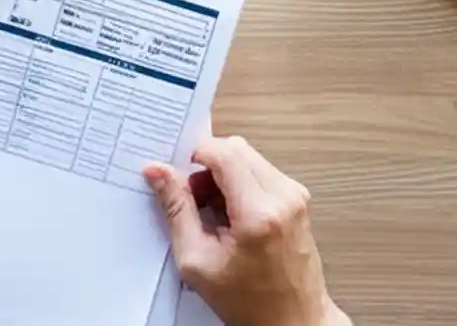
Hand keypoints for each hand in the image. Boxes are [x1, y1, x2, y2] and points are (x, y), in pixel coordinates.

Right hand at [144, 137, 349, 325]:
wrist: (293, 320)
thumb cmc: (250, 302)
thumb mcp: (197, 261)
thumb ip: (176, 210)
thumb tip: (158, 173)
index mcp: (258, 215)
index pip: (225, 154)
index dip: (195, 154)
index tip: (178, 171)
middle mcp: (284, 198)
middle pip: (237, 149)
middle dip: (208, 166)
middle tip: (194, 198)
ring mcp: (295, 196)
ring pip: (248, 157)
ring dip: (224, 174)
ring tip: (213, 212)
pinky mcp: (298, 198)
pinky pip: (261, 171)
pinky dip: (240, 183)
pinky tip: (231, 214)